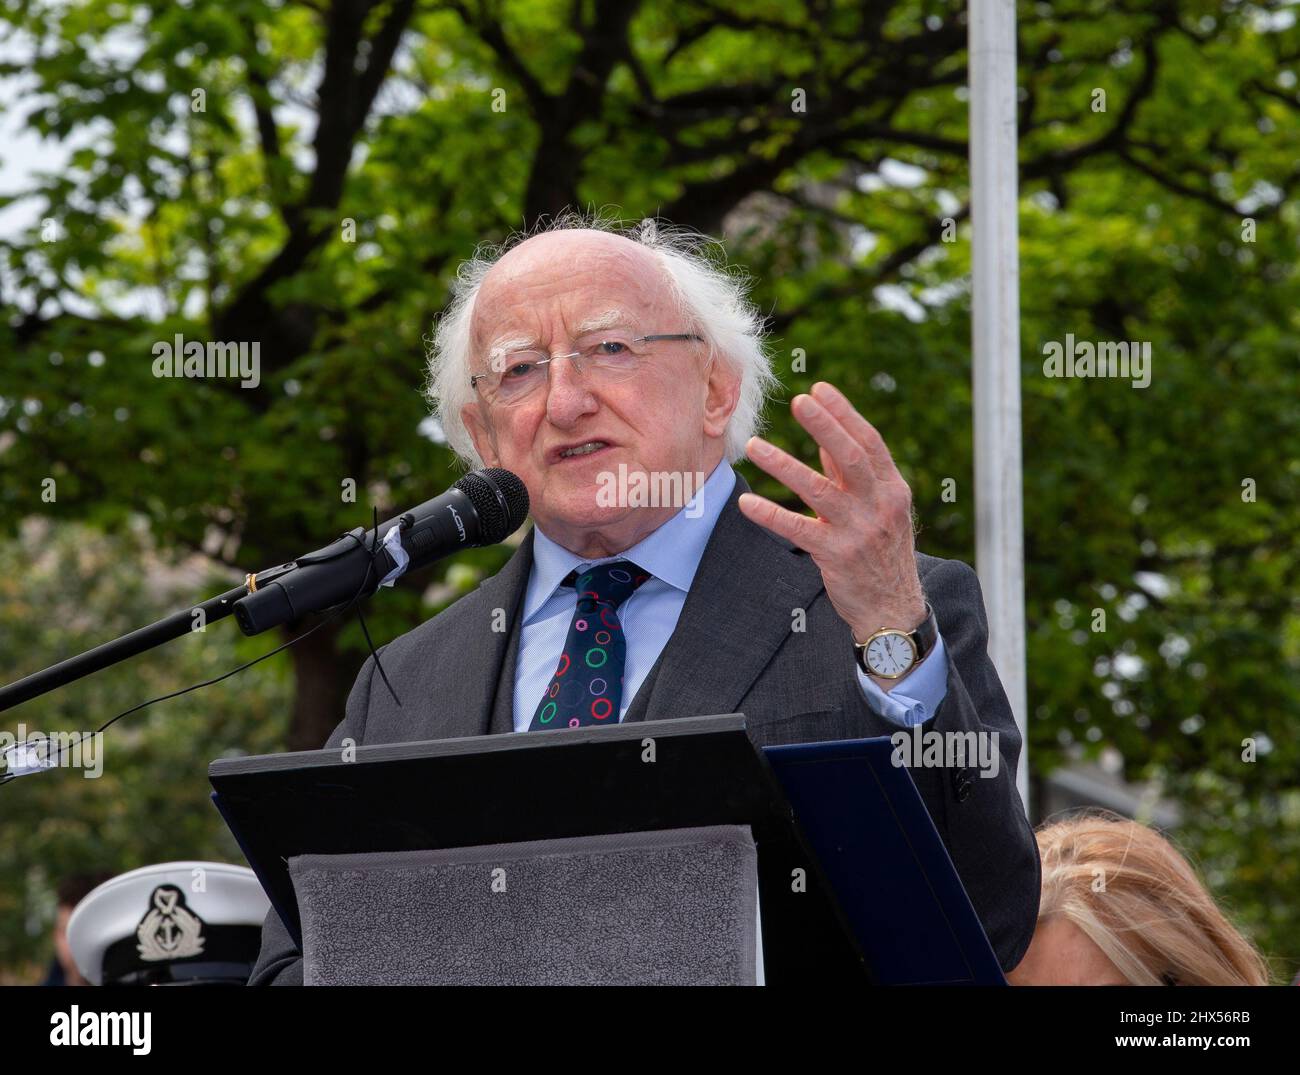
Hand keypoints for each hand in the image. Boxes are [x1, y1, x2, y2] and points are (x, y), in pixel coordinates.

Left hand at [738, 381, 926, 651]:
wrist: (893, 609)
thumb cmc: (882, 552)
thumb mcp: (880, 508)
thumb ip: (854, 475)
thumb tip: (830, 438)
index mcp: (893, 489)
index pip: (869, 442)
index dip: (844, 414)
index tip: (818, 388)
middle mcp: (879, 506)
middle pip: (850, 458)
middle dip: (825, 426)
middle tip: (798, 400)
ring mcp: (858, 532)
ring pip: (818, 491)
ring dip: (784, 465)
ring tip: (755, 446)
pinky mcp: (835, 556)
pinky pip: (797, 530)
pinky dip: (770, 515)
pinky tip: (747, 503)